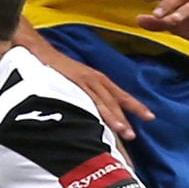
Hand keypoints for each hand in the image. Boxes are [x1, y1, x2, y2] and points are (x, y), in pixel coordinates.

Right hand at [20, 39, 151, 140]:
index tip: (150, 117)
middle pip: (114, 102)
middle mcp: (94, 79)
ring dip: (114, 118)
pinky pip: (85, 99)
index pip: (120, 95)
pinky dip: (94, 111)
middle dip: (125, 120)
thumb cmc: (56, 67)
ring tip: (125, 133)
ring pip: (103, 102)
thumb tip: (94, 111)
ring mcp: (83, 81)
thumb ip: (87, 93)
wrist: (38, 50)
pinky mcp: (71, 82)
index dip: (135, 106)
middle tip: (134, 137)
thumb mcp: (77, 78)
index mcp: (97, 79)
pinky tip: (98, 122)